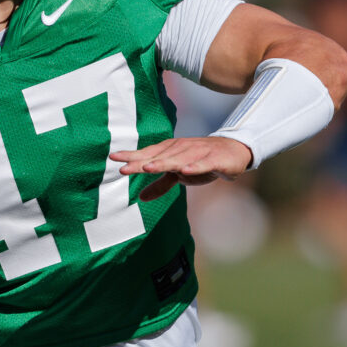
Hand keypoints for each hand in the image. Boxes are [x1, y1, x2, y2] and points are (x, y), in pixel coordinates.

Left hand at [110, 136, 253, 200]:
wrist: (234, 150)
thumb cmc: (202, 161)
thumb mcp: (179, 175)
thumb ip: (160, 184)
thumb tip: (141, 197)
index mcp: (171, 151)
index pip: (148, 154)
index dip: (132, 157)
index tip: (113, 158)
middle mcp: (181, 149)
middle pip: (159, 157)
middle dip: (141, 161)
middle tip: (123, 167)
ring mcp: (198, 153)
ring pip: (178, 160)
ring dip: (163, 163)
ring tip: (147, 168)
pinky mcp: (214, 160)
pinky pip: (203, 164)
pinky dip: (194, 167)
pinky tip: (185, 171)